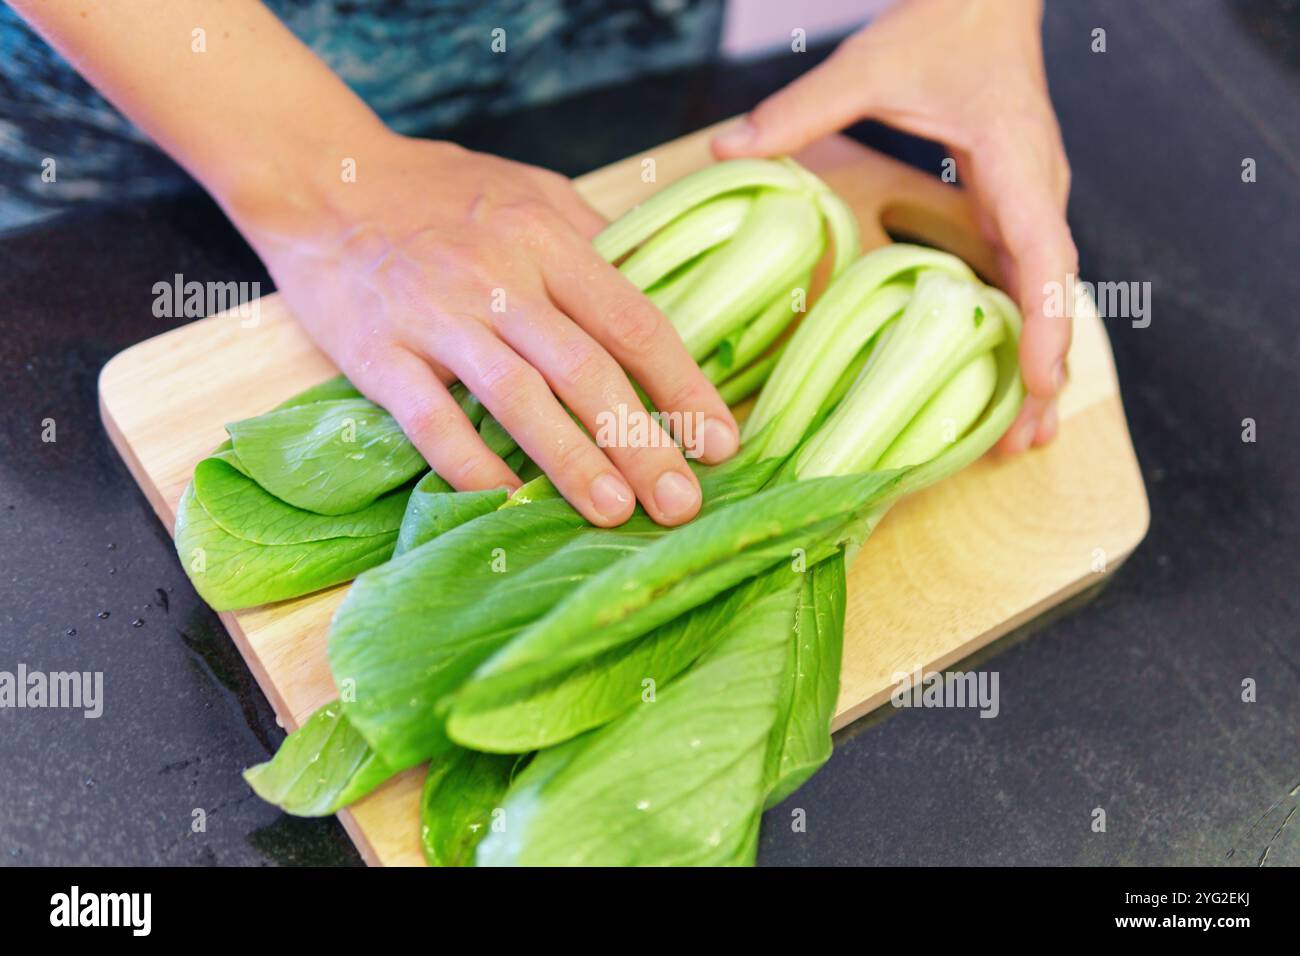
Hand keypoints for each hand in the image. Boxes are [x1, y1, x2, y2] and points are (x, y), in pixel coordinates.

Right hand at [231, 132, 739, 526]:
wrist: (321, 180)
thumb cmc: (438, 192)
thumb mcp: (530, 190)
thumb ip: (594, 242)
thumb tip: (660, 298)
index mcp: (545, 237)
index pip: (632, 321)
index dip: (682, 386)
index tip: (720, 440)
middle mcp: (497, 277)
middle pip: (585, 369)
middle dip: (642, 441)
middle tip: (682, 502)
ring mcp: (435, 316)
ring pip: (518, 399)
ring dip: (572, 462)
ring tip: (615, 513)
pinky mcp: (377, 352)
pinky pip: (432, 421)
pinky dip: (473, 467)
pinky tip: (510, 504)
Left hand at [713, 0, 1074, 451]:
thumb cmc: (939, 27)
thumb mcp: (868, 64)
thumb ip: (800, 108)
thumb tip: (727, 146)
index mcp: (1014, 160)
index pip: (1042, 252)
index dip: (1046, 322)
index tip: (1038, 381)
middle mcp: (1037, 188)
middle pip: (1054, 292)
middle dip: (1045, 367)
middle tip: (1021, 442)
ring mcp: (1033, 200)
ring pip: (1047, 293)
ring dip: (1040, 361)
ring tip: (1020, 438)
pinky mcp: (1017, 206)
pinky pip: (1026, 278)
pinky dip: (1022, 331)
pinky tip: (1002, 379)